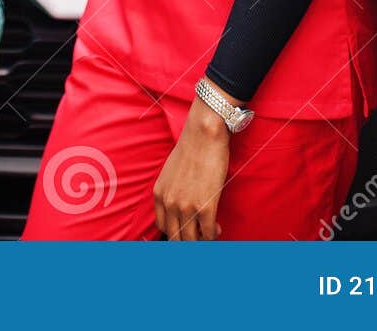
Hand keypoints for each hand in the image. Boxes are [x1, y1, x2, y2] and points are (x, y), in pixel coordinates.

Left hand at [153, 100, 230, 240]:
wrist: (204, 135)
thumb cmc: (191, 149)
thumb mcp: (171, 172)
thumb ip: (172, 190)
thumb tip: (181, 205)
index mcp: (159, 194)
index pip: (162, 227)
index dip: (175, 232)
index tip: (186, 230)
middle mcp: (169, 203)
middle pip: (175, 237)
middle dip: (188, 241)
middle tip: (200, 236)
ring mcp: (186, 207)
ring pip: (191, 240)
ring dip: (202, 240)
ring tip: (210, 231)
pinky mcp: (204, 207)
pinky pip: (208, 233)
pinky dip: (213, 235)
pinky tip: (217, 228)